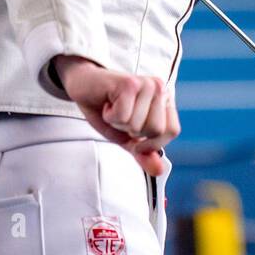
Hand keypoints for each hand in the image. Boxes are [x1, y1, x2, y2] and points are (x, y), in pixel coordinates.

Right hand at [54, 55, 178, 175]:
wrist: (83, 84)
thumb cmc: (106, 108)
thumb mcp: (126, 136)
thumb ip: (142, 152)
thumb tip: (159, 170)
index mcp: (164, 100)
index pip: (172, 131)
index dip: (152, 142)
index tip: (135, 137)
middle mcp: (159, 89)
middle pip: (156, 130)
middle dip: (132, 132)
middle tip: (121, 116)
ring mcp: (145, 84)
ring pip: (137, 125)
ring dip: (118, 123)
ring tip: (113, 109)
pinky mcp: (128, 84)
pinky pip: (122, 116)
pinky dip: (109, 116)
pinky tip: (106, 103)